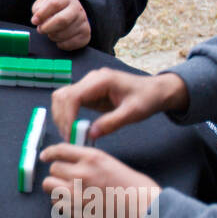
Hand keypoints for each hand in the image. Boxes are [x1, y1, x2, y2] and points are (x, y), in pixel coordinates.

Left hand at [31, 0, 90, 50]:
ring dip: (52, 36)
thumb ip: (38, 9)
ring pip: (64, 34)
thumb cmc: (54, 9)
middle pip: (62, 20)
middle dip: (47, 28)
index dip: (42, 14)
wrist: (72, 13)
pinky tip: (59, 38)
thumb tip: (36, 20)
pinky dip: (60, 44)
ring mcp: (83, 22)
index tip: (34, 21)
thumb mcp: (44, 3)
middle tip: (41, 29)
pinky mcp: (85, 34)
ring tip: (51, 32)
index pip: (54, 4)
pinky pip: (69, 44)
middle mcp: (77, 9)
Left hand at [39, 143, 160, 217]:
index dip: (50, 153)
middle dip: (58, 173)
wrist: (146, 211)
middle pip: (54, 168)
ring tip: (67, 192)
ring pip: (49, 186)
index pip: (61, 150)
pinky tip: (73, 205)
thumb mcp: (113, 164)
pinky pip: (56, 204)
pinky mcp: (76, 212)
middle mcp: (81, 173)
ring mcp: (76, 193)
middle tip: (67, 180)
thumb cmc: (136, 188)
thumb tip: (75, 164)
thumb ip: (91, 162)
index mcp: (92, 158)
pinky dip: (61, 204)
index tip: (45, 156)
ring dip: (56, 188)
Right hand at [50, 68, 188, 141]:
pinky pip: (70, 102)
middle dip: (61, 117)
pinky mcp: (89, 93)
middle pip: (62, 95)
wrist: (155, 91)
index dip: (67, 115)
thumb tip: (90, 134)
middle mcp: (91, 79)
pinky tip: (74, 128)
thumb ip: (112, 123)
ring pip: (62, 98)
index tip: (70, 133)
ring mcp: (88, 85)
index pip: (73, 95)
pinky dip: (68, 115)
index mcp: (101, 80)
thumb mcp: (133, 113)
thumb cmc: (147, 98)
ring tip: (71, 134)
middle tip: (69, 137)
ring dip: (62, 116)